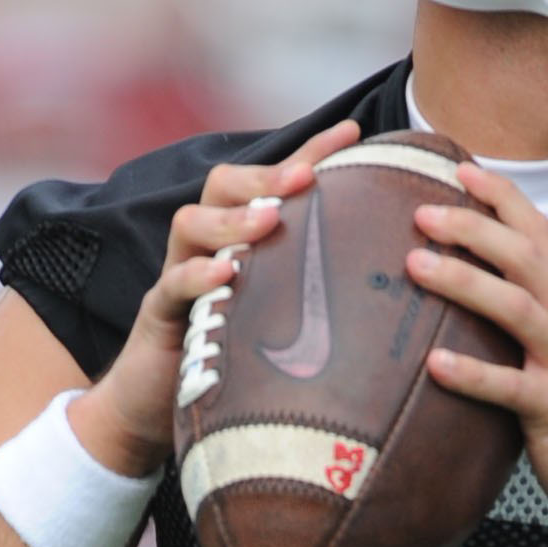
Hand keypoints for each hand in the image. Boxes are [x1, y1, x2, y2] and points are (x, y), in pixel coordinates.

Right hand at [70, 121, 365, 477]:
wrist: (156, 410)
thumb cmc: (233, 361)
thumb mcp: (281, 319)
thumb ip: (316, 291)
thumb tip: (391, 279)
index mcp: (240, 241)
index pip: (272, 183)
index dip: (310, 153)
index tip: (354, 135)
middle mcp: (207, 248)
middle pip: (222, 187)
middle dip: (264, 176)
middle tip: (303, 178)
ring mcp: (179, 277)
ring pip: (190, 223)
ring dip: (231, 219)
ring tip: (268, 220)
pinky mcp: (158, 316)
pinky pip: (171, 284)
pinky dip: (196, 276)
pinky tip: (224, 276)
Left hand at [409, 163, 547, 543]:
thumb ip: (531, 312)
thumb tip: (474, 281)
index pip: (540, 232)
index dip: (502, 197)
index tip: (460, 168)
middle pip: (525, 258)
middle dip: (473, 228)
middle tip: (421, 212)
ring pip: (516, 309)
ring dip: (465, 283)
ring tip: (416, 266)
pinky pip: (509, 387)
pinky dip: (471, 373)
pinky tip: (433, 364)